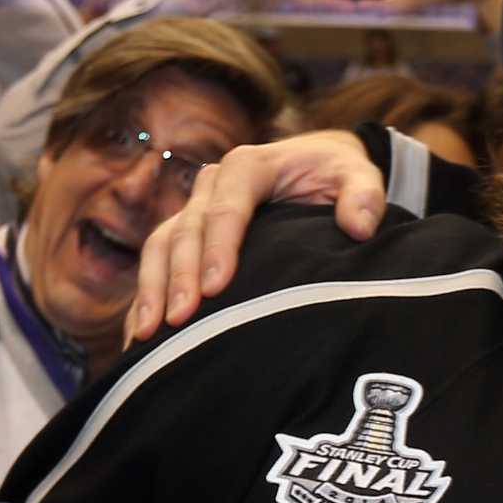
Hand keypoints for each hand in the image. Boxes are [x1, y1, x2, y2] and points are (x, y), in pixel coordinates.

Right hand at [126, 132, 390, 342]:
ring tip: (146, 333)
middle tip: (179, 320)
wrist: (315, 168)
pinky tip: (138, 335)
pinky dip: (146, 296)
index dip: (218, 246)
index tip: (214, 287)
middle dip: (179, 276)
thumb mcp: (358, 175)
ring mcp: (195, 208)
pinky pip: (157, 261)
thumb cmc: (335, 176)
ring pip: (161, 244)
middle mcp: (213, 183)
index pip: (226, 207)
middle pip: (187, 229)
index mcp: (250, 166)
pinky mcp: (187, 233)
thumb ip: (364, 195)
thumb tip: (359, 226)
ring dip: (152, 288)